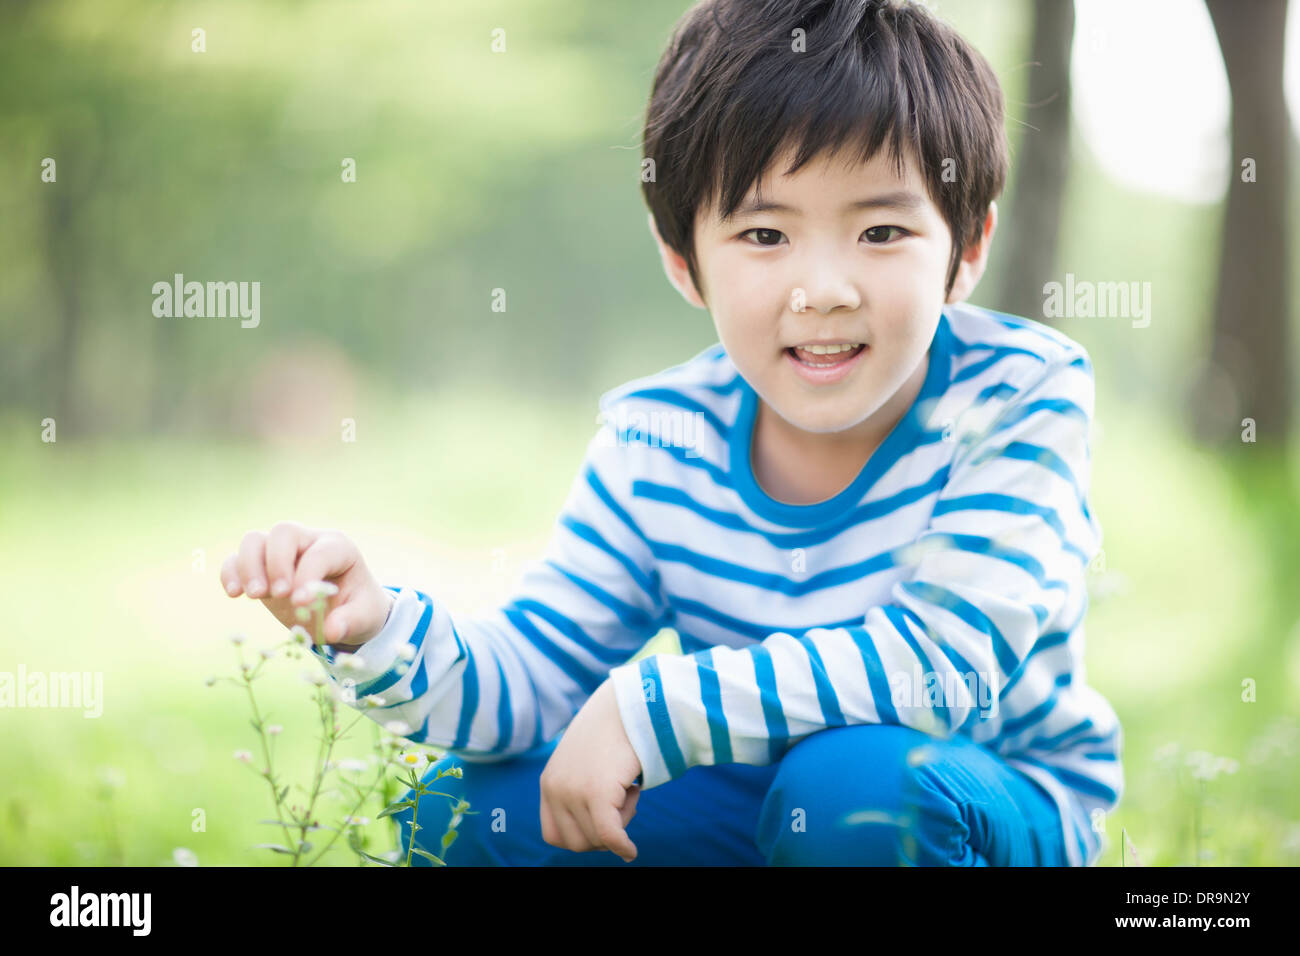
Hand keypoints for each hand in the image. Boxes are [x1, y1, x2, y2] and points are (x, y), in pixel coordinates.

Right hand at [219, 521, 394, 646]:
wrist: (344, 609)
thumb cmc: (357, 607)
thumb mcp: (365, 616)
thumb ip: (351, 621)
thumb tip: (332, 631)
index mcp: (338, 547)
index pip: (319, 552)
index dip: (308, 576)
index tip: (302, 603)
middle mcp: (308, 541)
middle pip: (283, 532)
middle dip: (277, 563)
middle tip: (279, 595)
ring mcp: (281, 552)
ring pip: (254, 539)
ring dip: (249, 566)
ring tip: (255, 596)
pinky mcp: (260, 567)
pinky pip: (236, 558)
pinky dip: (230, 573)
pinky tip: (234, 594)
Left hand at [539, 680, 642, 862]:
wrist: (628, 702)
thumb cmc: (614, 732)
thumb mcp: (585, 762)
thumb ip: (580, 789)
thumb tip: (598, 833)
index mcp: (549, 782)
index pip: (553, 835)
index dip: (580, 837)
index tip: (603, 822)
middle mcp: (555, 789)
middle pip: (576, 843)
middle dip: (603, 833)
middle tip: (623, 801)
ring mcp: (574, 791)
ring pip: (596, 839)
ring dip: (619, 824)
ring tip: (629, 790)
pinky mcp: (597, 792)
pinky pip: (608, 835)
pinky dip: (621, 847)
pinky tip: (631, 851)